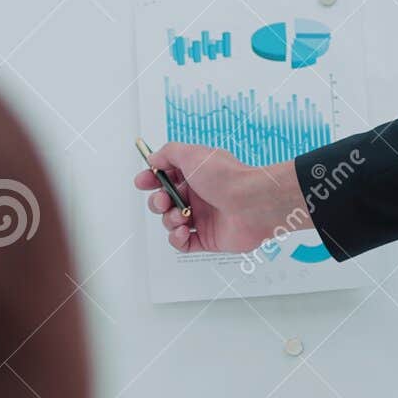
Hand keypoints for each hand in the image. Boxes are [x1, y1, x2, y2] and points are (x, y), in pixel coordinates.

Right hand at [133, 143, 300, 253]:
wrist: (254, 204)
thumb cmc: (228, 178)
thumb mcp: (193, 154)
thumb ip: (168, 153)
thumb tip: (153, 159)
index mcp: (195, 175)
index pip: (166, 177)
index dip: (151, 180)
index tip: (143, 181)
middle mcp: (199, 196)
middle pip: (164, 202)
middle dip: (158, 202)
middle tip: (164, 201)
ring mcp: (203, 218)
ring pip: (171, 222)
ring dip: (169, 220)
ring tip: (182, 217)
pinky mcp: (208, 238)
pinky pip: (183, 244)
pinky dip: (177, 239)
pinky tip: (183, 232)